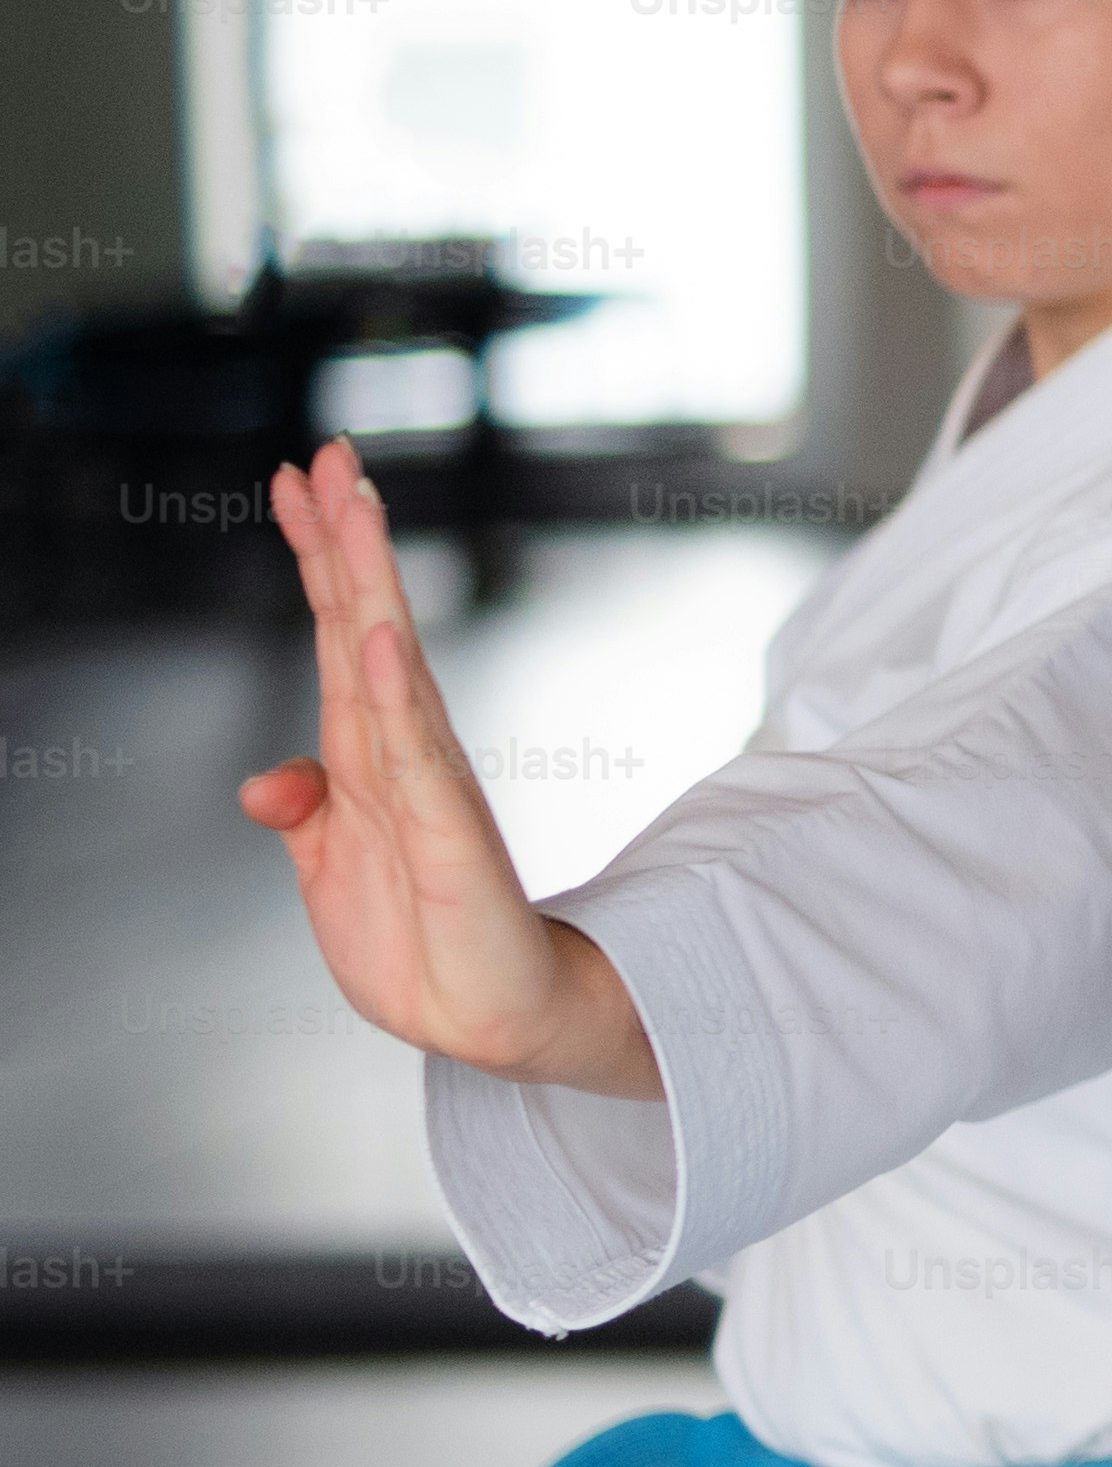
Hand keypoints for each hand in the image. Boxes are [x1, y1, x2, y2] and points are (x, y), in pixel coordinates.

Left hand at [237, 441, 658, 1098]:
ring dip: (367, 581)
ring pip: (387, 661)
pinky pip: (410, 750)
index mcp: (368, 751)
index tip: (299, 482)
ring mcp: (426, 781)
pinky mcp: (443, 831)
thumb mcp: (329, 869)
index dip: (317, 557)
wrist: (490, 1014)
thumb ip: (303, 810)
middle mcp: (401, 747)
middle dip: (345, 537)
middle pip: (363, 622)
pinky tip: (376, 637)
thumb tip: (266, 780)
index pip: (336, 634)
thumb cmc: (420, 940)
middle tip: (333, 452)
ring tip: (355, 504)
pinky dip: (389, 690)